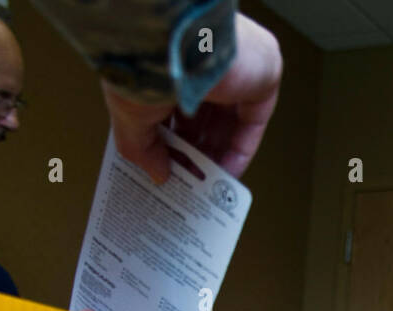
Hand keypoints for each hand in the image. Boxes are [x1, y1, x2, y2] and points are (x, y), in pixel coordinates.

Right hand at [103, 13, 281, 182]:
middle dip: (191, 154)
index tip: (162, 168)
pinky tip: (223, 177)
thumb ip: (141, 148)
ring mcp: (234, 68)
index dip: (168, 141)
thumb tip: (157, 175)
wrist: (172, 39)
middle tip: (182, 183)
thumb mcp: (131, 113)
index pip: (173, 105)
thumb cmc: (145, 59)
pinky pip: (252, 124)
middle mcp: (204, 60)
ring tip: (200, 188)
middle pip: (202, 118)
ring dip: (214, 159)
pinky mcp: (261, 77)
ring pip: (227, 124)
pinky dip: (238, 153)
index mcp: (170, 58)